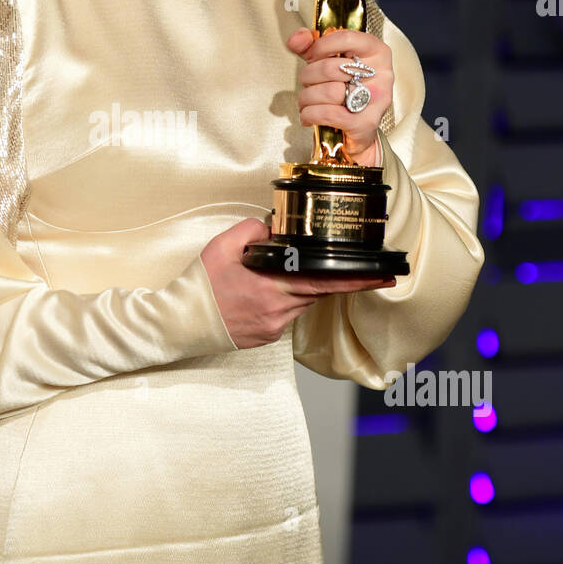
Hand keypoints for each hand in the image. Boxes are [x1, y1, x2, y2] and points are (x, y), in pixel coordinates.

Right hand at [200, 219, 395, 349]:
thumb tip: (274, 226)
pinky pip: (287, 314)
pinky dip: (284, 299)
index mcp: (272, 287)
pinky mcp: (267, 337)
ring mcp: (274, 327)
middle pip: (317, 291)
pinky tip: (265, 292)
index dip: (357, 280)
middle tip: (354, 269)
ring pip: (302, 302)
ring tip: (281, 274)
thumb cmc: (199, 285)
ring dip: (301, 286)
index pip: (325, 282)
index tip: (383, 276)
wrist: (179, 323)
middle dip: (331, 278)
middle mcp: (278, 311)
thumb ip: (253, 230)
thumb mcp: (222, 246)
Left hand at [287, 27, 393, 163]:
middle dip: (308, 76)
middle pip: (330, 67)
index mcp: (377, 52)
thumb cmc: (344, 91)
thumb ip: (311, 46)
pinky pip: (328, 113)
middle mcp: (382, 73)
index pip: (346, 38)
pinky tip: (308, 116)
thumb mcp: (328, 62)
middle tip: (307, 84)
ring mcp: (377, 99)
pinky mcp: (367, 122)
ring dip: (307, 98)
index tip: (311, 56)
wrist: (356, 132)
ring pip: (328, 91)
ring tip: (307, 102)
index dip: (320, 46)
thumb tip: (296, 39)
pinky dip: (310, 114)